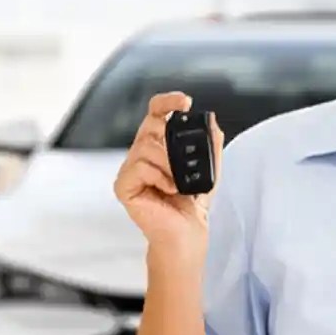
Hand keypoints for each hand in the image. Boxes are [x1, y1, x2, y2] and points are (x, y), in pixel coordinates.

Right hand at [113, 92, 224, 249]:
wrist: (187, 232)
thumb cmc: (193, 202)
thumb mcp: (210, 167)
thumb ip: (211, 143)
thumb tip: (211, 120)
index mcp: (158, 145)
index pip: (156, 113)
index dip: (167, 102)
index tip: (185, 101)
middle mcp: (141, 154)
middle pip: (149, 124)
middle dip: (169, 133)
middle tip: (183, 153)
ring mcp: (130, 170)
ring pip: (146, 147)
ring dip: (168, 164)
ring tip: (177, 182)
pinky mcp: (123, 186)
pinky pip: (139, 167)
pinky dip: (159, 177)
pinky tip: (168, 189)